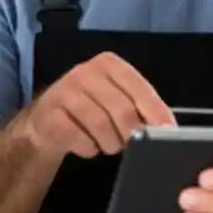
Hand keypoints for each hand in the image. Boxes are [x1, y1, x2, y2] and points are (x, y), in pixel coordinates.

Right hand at [18, 52, 175, 159]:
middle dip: (132, 133)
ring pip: (101, 124)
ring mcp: (65, 91)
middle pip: (122, 109)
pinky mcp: (50, 114)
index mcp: (109, 64)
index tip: (167, 131)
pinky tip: (88, 145)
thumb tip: (166, 127)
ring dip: (110, 143)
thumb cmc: (89, 110)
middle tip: (133, 144)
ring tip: (109, 145)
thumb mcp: (116, 101)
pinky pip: (79, 137)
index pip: (139, 88)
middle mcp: (85, 72)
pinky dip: (89, 148)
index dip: (156, 112)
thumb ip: (140, 108)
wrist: (45, 123)